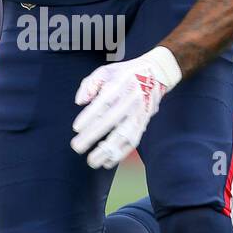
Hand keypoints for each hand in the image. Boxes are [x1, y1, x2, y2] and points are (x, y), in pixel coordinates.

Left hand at [71, 46, 181, 168]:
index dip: (89, 116)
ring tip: (92, 161)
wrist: (157, 73)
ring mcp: (139, 113)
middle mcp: (130, 100)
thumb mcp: (106, 71)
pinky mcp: (144, 123)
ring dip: (108, 150)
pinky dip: (121, 153)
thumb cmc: (124, 74)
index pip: (103, 102)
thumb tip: (79, 102)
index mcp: (119, 85)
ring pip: (123, 135)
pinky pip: (133, 141)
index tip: (76, 128)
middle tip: (76, 147)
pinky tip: (107, 162)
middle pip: (111, 120)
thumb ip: (90, 84)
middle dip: (93, 136)